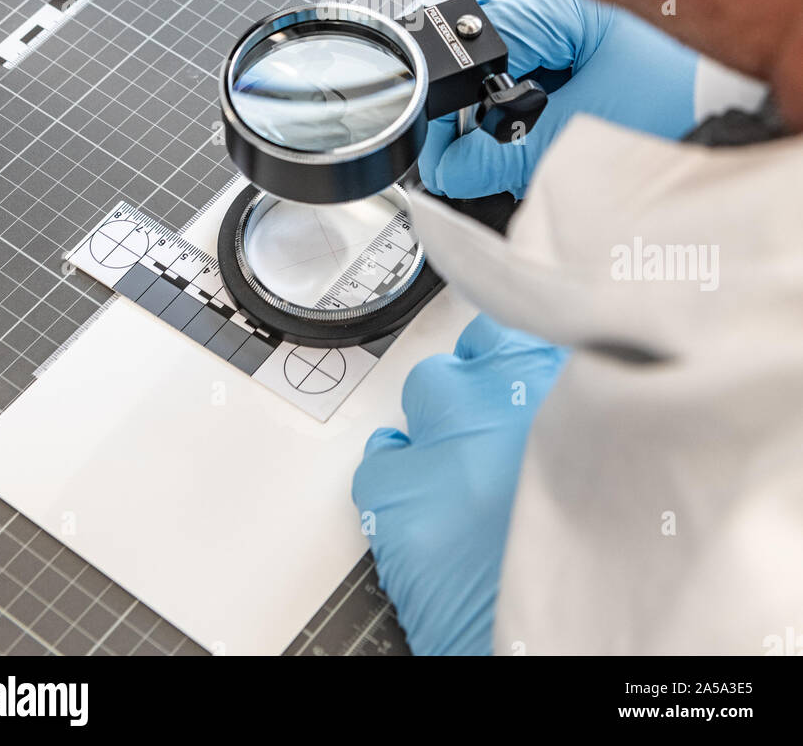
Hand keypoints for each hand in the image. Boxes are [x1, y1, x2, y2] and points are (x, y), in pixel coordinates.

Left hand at [352, 314, 566, 655]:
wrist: (561, 650)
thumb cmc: (589, 575)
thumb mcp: (605, 474)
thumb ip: (574, 421)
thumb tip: (553, 398)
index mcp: (563, 396)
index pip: (517, 334)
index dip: (508, 356)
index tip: (506, 372)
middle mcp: (504, 404)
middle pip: (467, 360)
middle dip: (470, 390)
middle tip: (482, 432)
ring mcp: (448, 446)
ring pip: (423, 392)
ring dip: (435, 428)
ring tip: (455, 477)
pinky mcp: (401, 499)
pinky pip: (378, 462)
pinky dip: (392, 481)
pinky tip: (418, 511)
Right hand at [419, 0, 697, 198]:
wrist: (749, 78)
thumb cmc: (691, 80)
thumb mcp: (586, 125)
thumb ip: (508, 152)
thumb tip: (452, 168)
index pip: (465, 55)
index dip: (458, 114)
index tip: (458, 157)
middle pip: (484, 59)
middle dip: (495, 112)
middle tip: (523, 150)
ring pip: (510, 62)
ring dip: (522, 105)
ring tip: (566, 125)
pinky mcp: (580, 13)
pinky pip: (539, 56)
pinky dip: (549, 92)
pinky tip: (579, 107)